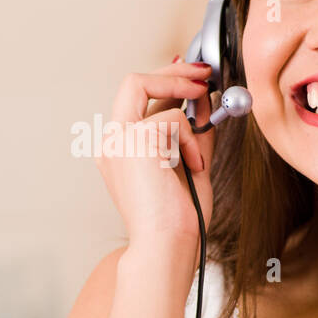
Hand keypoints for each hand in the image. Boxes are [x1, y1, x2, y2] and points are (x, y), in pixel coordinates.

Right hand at [96, 57, 217, 249]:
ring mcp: (118, 138)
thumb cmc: (176, 218)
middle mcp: (112, 140)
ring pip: (151, 91)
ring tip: (197, 158)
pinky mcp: (134, 139)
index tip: (193, 75)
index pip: (138, 99)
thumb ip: (192, 131)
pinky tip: (192, 168)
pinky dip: (191, 141)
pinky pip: (173, 119)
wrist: (166, 246)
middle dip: (174, 71)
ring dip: (187, 121)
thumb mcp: (190, 163)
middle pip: (133, 81)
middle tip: (205, 74)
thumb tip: (205, 98)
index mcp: (120, 149)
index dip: (165, 79)